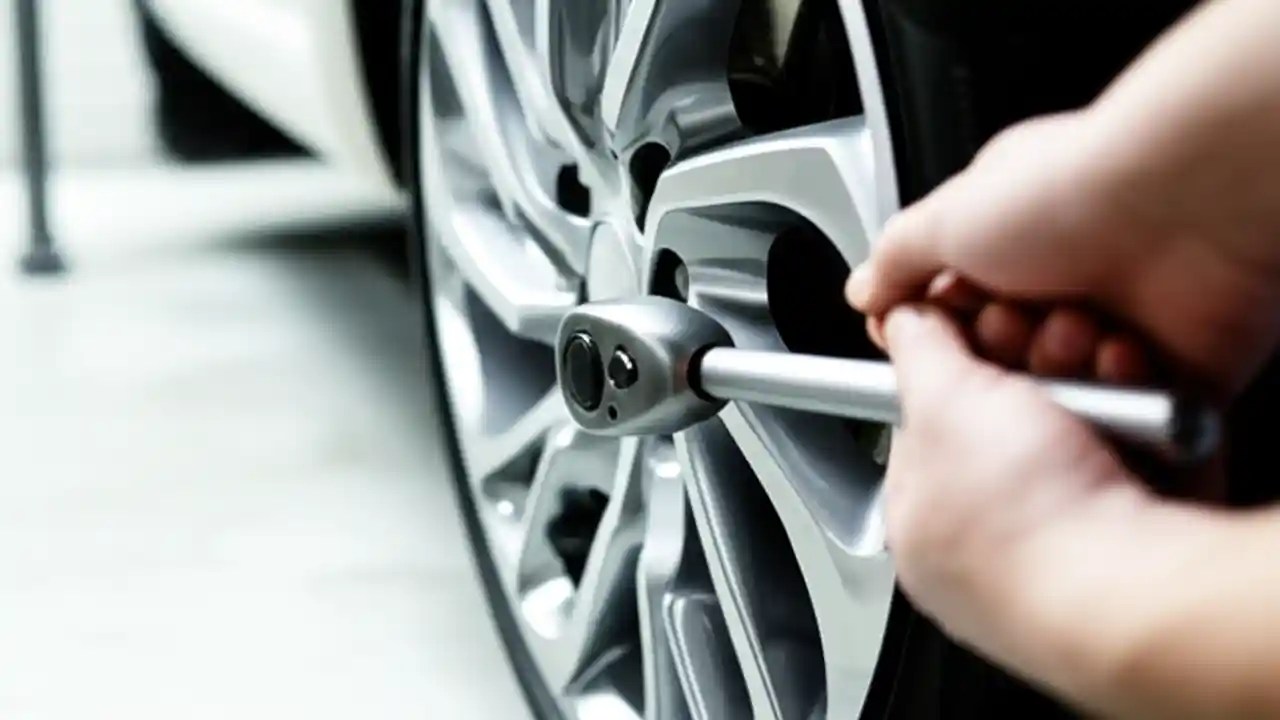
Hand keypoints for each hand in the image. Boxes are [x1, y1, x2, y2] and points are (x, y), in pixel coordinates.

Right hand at [848, 101, 1279, 395]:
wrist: (1185, 207)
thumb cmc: (1074, 190)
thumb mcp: (945, 218)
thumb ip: (896, 260)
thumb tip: (864, 290)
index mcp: (1009, 238)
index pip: (951, 308)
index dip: (935, 333)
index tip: (922, 338)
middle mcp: (1063, 278)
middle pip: (1000, 358)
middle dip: (994, 357)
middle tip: (1004, 329)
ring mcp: (1117, 321)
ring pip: (1056, 391)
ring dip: (1051, 375)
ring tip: (1067, 336)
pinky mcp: (1170, 365)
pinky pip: (1123, 412)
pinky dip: (1111, 399)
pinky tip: (1110, 362)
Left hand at [878, 304, 1153, 661]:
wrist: (1127, 584)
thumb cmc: (1021, 517)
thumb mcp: (941, 401)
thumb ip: (918, 353)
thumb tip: (904, 322)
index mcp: (922, 528)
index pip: (925, 430)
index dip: (951, 367)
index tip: (978, 325)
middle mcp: (992, 552)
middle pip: (1009, 429)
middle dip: (1033, 366)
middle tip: (1048, 337)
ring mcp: (1069, 554)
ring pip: (1082, 441)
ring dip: (1094, 383)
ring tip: (1098, 358)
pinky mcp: (1143, 549)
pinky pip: (1146, 466)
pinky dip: (1150, 423)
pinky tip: (1143, 391)